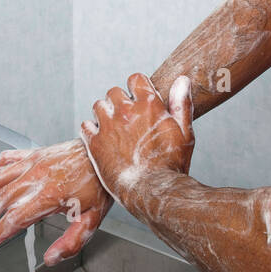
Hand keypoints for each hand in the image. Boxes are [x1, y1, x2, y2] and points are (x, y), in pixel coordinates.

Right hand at [0, 137, 113, 265]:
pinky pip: (6, 159)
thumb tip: (51, 259)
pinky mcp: (33, 153)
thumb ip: (71, 242)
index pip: (15, 219)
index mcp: (48, 197)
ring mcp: (32, 163)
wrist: (102, 153)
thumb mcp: (92, 220)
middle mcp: (36, 178)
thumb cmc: (99, 185)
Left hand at [81, 73, 194, 214]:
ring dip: (104, 113)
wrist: (153, 192)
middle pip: (114, 92)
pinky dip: (91, 130)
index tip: (139, 98)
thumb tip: (182, 80)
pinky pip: (85, 126)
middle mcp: (126, 111)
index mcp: (149, 105)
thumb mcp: (185, 132)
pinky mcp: (95, 144)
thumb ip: (181, 104)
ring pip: (98, 106)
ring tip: (113, 128)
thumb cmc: (172, 164)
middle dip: (120, 102)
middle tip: (126, 117)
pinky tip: (101, 139)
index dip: (137, 88)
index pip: (135, 78)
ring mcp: (108, 126)